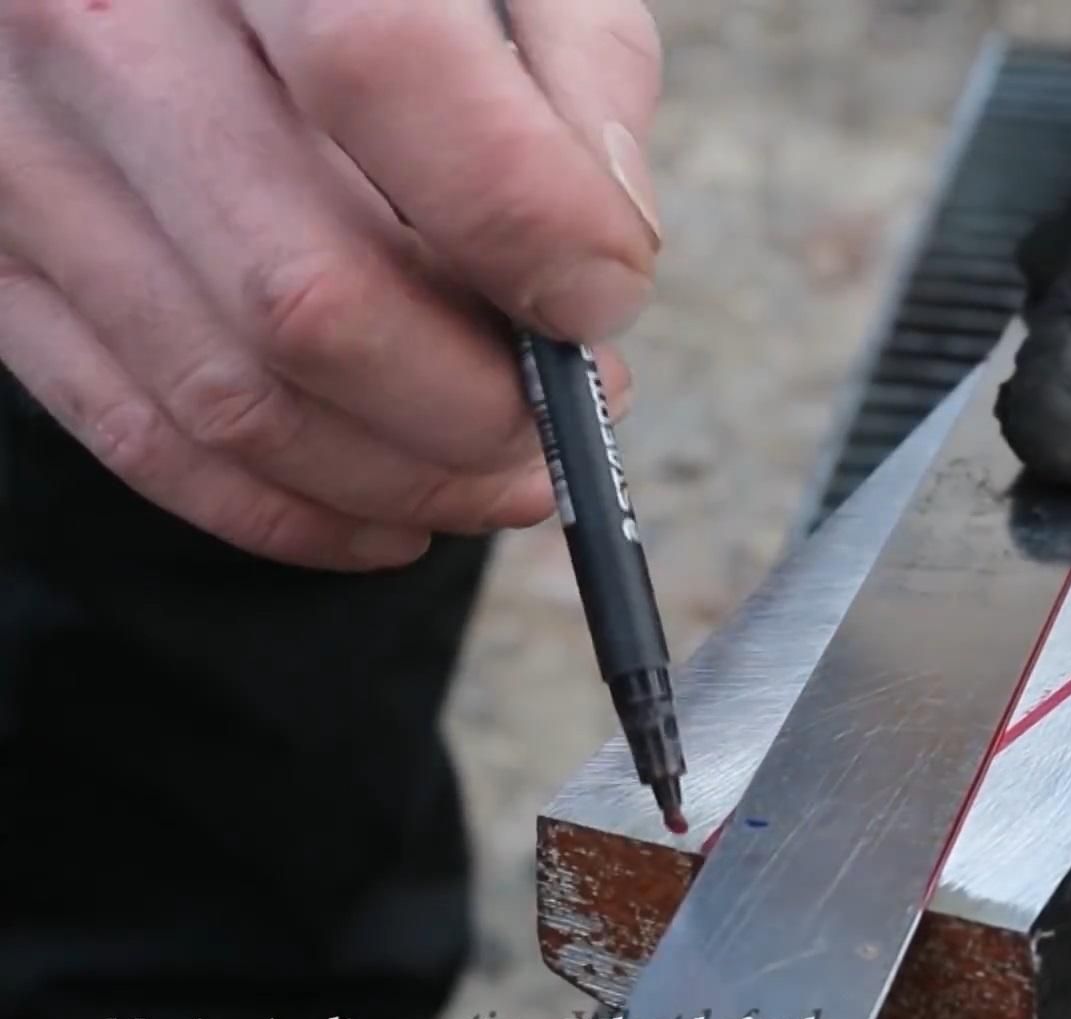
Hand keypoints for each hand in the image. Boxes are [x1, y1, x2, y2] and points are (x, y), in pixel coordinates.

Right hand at [0, 0, 661, 570]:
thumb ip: (574, 68)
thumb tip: (602, 254)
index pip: (383, 70)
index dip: (524, 218)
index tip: (604, 298)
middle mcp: (102, 23)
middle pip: (307, 289)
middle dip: (478, 403)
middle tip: (566, 414)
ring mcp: (27, 153)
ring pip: (233, 394)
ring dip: (405, 476)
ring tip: (508, 469)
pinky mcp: (0, 256)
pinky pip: (142, 436)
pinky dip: (291, 508)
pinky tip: (394, 511)